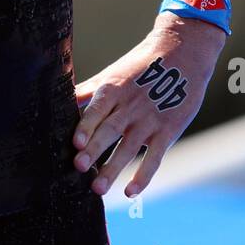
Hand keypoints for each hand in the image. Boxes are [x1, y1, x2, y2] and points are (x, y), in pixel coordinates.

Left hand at [72, 17, 224, 197]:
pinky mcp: (167, 131)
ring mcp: (149, 120)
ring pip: (129, 148)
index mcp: (114, 89)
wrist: (184, 53)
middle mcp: (130, 106)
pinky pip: (154, 157)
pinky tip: (130, 192)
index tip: (75, 143)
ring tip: (98, 189)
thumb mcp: (113, 73)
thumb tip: (60, 98)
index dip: (87, 126)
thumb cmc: (141, 65)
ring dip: (113, 168)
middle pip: (110, 130)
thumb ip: (89, 90)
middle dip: (95, 148)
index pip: (97, 110)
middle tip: (80, 167)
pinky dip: (143, 176)